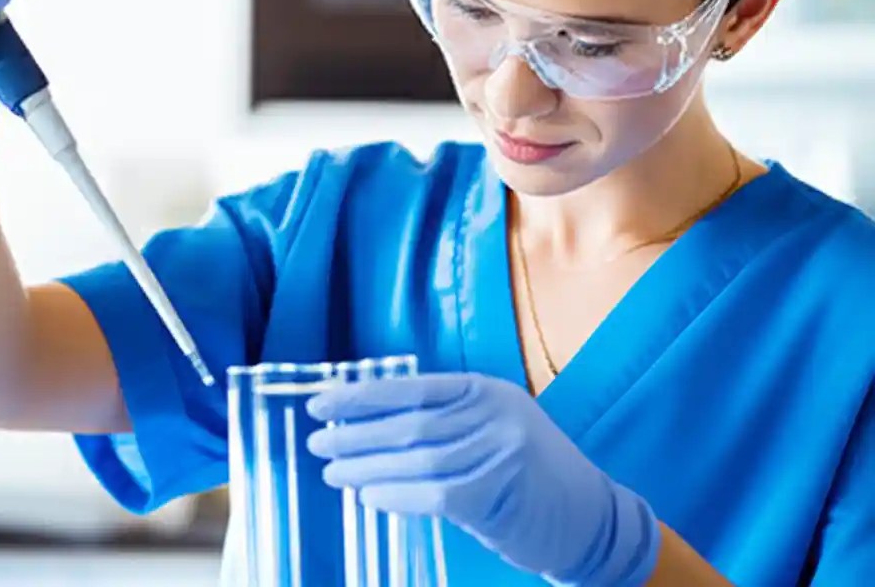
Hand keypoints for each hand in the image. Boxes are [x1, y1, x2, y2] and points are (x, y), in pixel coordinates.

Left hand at [306, 373, 660, 585]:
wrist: (591, 518)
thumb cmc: (527, 474)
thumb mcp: (490, 428)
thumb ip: (440, 422)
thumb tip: (364, 428)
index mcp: (486, 390)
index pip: (410, 388)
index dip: (360, 396)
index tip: (319, 405)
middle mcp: (493, 415)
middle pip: (407, 423)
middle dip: (354, 433)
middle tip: (315, 443)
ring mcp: (499, 452)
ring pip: (415, 459)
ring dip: (366, 467)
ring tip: (332, 472)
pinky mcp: (499, 493)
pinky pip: (432, 493)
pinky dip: (395, 495)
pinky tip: (368, 497)